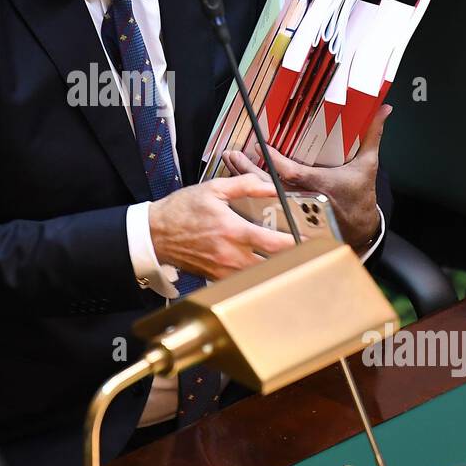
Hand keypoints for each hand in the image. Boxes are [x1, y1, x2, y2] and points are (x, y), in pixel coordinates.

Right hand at [149, 174, 296, 280]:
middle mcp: (231, 254)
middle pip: (272, 265)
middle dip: (291, 260)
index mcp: (233, 231)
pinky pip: (243, 280)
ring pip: (260, 276)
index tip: (310, 240)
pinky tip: (263, 267)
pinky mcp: (217, 277)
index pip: (274, 243)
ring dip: (275, 269)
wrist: (155, 234)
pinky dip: (256, 276)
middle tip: (306, 253)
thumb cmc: (180, 211)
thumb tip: (269, 185)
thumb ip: (245, 185)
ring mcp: (224, 269)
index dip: (296, 243)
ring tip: (288, 260)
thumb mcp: (213, 189)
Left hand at [224, 104, 390, 252]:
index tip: (260, 146)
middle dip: (247, 169)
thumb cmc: (360, 194)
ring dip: (242, 181)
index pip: (292, 173)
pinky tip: (234, 184)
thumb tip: (384, 109)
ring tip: (228, 163)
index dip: (275, 161)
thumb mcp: (367, 165)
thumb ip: (372, 135)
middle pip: (268, 186)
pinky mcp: (288, 219)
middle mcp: (302, 200)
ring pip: (262, 197)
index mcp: (319, 185)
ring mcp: (293, 211)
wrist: (360, 229)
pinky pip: (263, 207)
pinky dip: (248, 196)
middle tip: (231, 154)